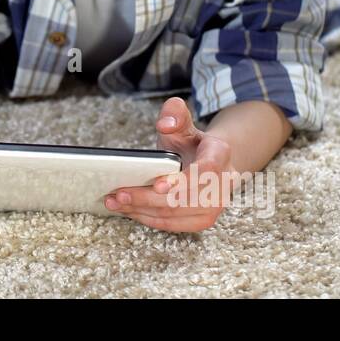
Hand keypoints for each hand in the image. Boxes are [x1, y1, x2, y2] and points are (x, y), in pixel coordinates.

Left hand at [105, 97, 233, 231]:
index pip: (205, 170)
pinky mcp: (204, 220)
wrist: (210, 161)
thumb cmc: (191, 143)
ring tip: (115, 202)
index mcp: (219, 154)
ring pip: (176, 214)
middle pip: (184, 198)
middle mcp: (223, 183)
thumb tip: (164, 124)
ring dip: (143, 211)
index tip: (158, 185)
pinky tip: (130, 211)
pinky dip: (149, 219)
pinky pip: (175, 225)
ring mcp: (216, 205)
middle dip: (148, 198)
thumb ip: (174, 115)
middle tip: (119, 193)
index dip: (183, 181)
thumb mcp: (182, 123)